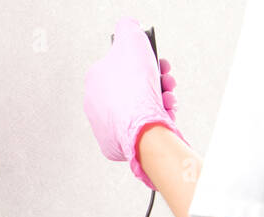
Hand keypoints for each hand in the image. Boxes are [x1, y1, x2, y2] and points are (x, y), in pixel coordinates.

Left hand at [83, 16, 185, 189]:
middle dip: (156, 83)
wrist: (139, 125)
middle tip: (168, 83)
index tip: (160, 65)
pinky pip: (138, 127)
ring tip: (169, 101)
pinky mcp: (114, 143)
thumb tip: (128, 26)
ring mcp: (104, 125)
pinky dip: (154, 120)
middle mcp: (95, 103)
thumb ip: (128, 28)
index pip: (123, 65)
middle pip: (133, 87)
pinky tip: (164, 115)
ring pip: (138, 108)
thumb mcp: (131, 39)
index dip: (146, 62)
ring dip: (160, 100)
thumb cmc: (134, 85)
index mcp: (95, 78)